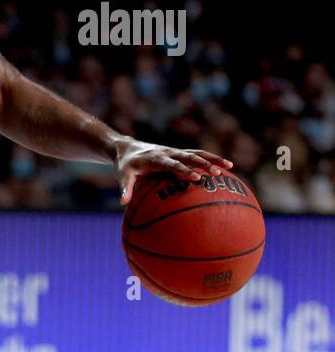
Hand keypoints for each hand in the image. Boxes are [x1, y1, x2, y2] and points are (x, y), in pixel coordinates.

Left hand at [114, 137, 232, 203]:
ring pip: (197, 153)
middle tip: (216, 174)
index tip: (195, 177)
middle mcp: (167, 153)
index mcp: (155, 158)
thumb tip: (123, 203)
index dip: (183, 170)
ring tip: (229, 167)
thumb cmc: (126, 165)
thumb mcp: (123, 175)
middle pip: (188, 157)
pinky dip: (211, 159)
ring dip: (212, 159)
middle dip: (203, 164)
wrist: (127, 147)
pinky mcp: (179, 153)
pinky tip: (225, 167)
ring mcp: (175, 151)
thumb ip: (125, 188)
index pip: (171, 164)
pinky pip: (197, 155)